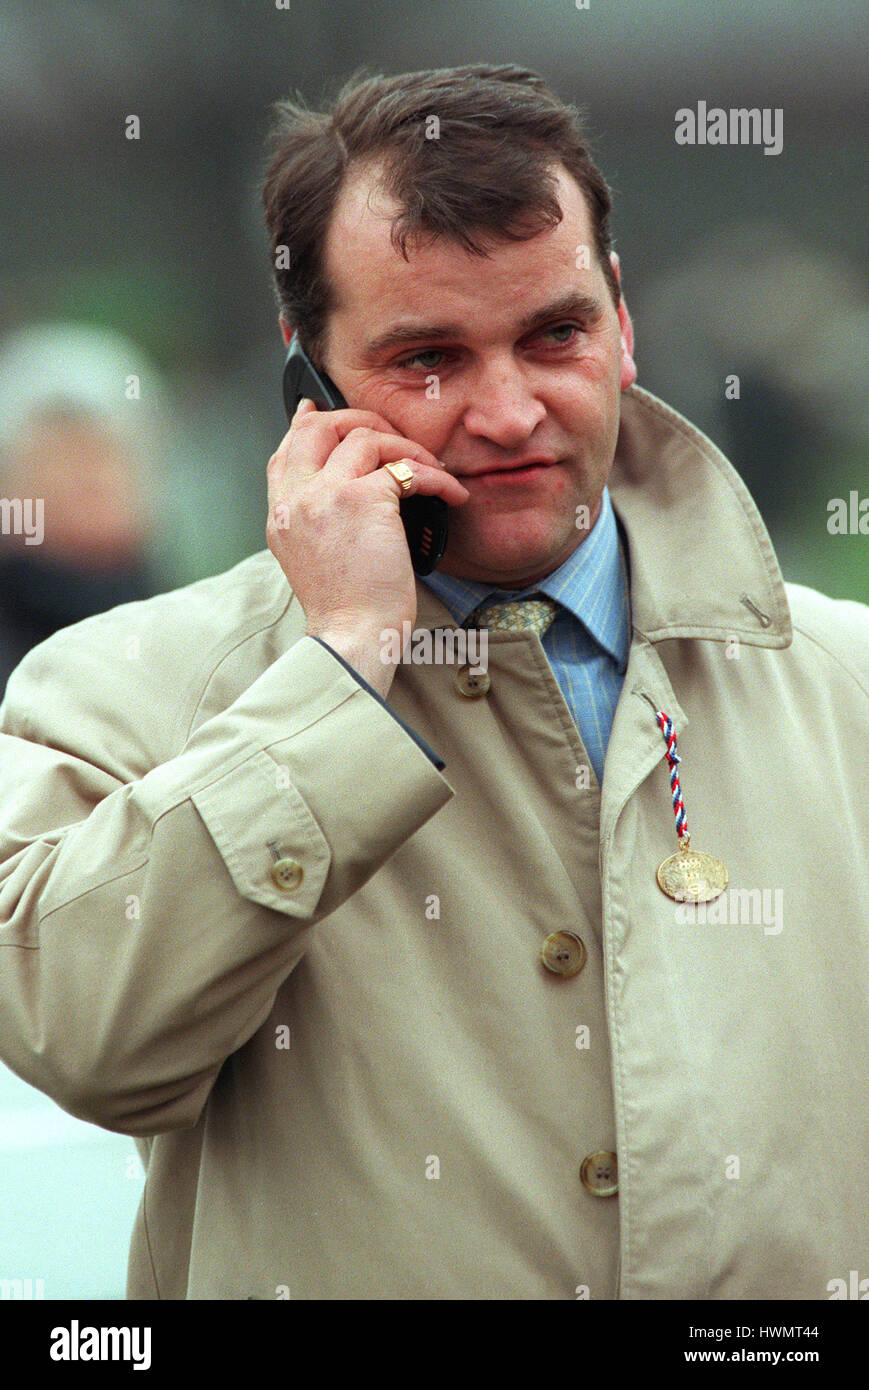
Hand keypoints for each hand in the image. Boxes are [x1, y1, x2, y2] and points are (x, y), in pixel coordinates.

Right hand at [266, 399, 467, 691]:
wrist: (351, 634)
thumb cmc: (344, 608)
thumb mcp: (312, 559)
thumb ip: (317, 519)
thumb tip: (338, 488)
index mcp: (282, 514)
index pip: (285, 451)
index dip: (306, 425)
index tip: (319, 411)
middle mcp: (297, 498)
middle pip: (320, 427)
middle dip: (360, 421)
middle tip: (394, 439)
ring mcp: (327, 494)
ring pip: (365, 437)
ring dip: (406, 447)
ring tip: (430, 470)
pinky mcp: (364, 499)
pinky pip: (406, 469)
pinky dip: (435, 476)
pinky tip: (450, 493)